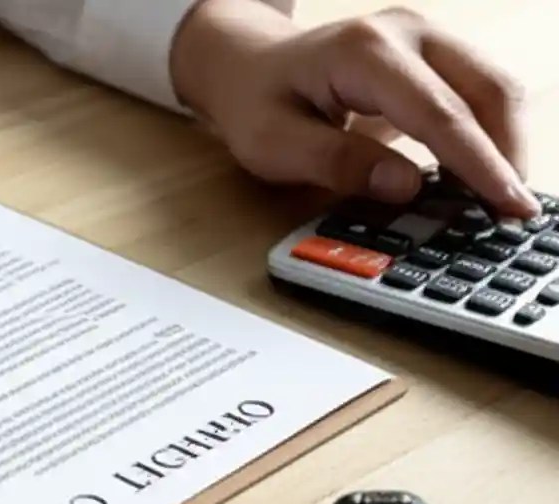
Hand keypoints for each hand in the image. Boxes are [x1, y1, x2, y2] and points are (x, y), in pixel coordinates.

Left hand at [171, 1, 539, 217]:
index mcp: (363, 53)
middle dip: (507, 154)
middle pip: (485, 90)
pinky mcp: (434, 52)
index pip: (438, 112)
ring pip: (493, 87)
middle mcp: (405, 32)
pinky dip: (491, 132)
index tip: (507, 204)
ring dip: (506, 143)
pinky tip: (483, 173)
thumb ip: (336, 163)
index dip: (478, 162)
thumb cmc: (256, 104)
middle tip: (513, 213)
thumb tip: (405, 187)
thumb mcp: (273, 144)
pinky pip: (479, 90)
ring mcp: (425, 36)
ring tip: (501, 199)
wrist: (247, 65)